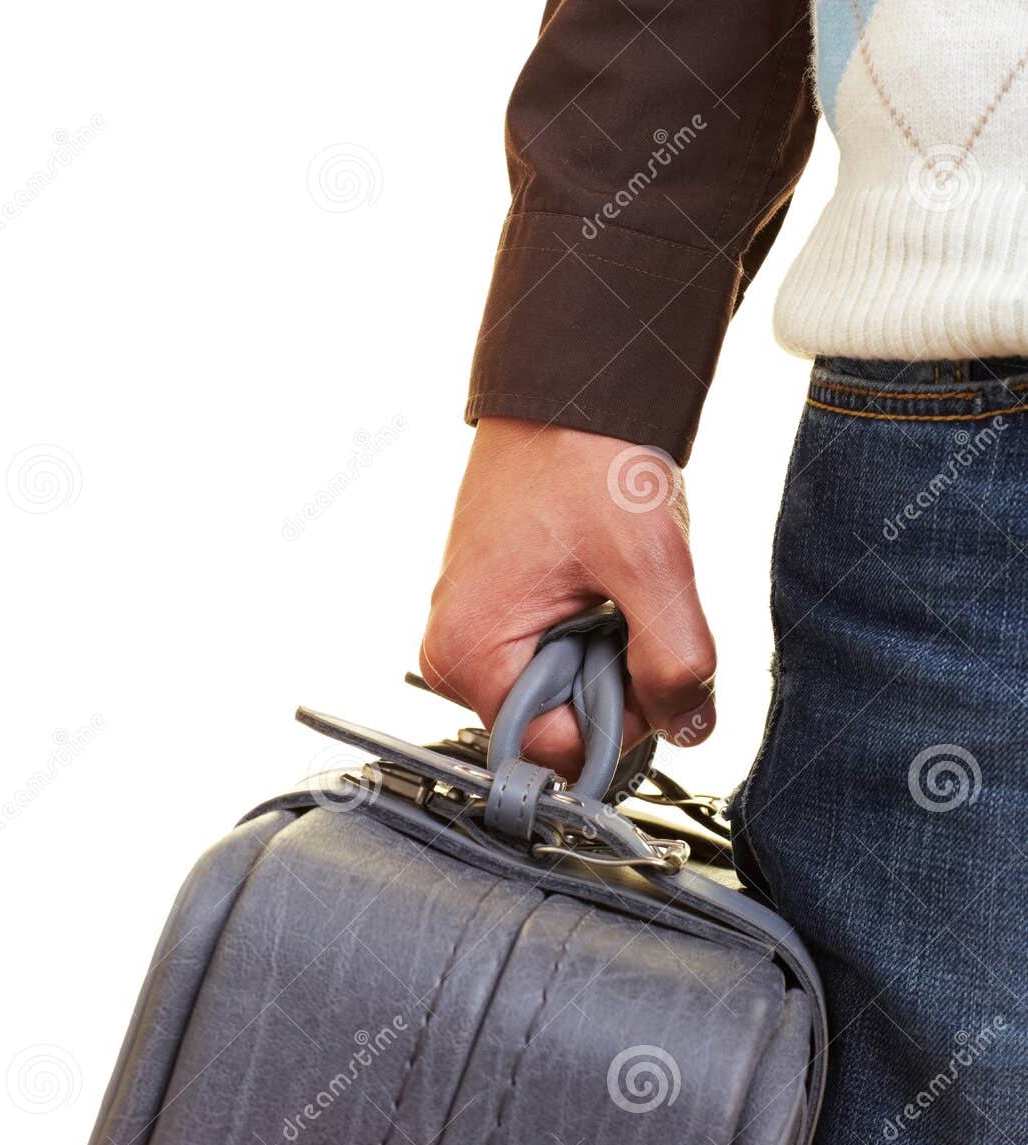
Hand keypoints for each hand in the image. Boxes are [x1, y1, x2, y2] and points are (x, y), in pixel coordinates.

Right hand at [420, 419, 716, 779]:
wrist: (569, 394)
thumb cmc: (586, 461)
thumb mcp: (651, 564)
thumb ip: (677, 657)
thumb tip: (691, 728)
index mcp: (468, 655)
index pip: (555, 750)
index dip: (618, 720)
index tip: (644, 663)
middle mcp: (453, 656)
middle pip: (555, 727)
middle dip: (612, 685)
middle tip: (628, 608)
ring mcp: (470, 636)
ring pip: (560, 695)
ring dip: (605, 656)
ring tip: (610, 586)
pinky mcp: (491, 618)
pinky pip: (554, 660)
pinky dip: (590, 634)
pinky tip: (596, 584)